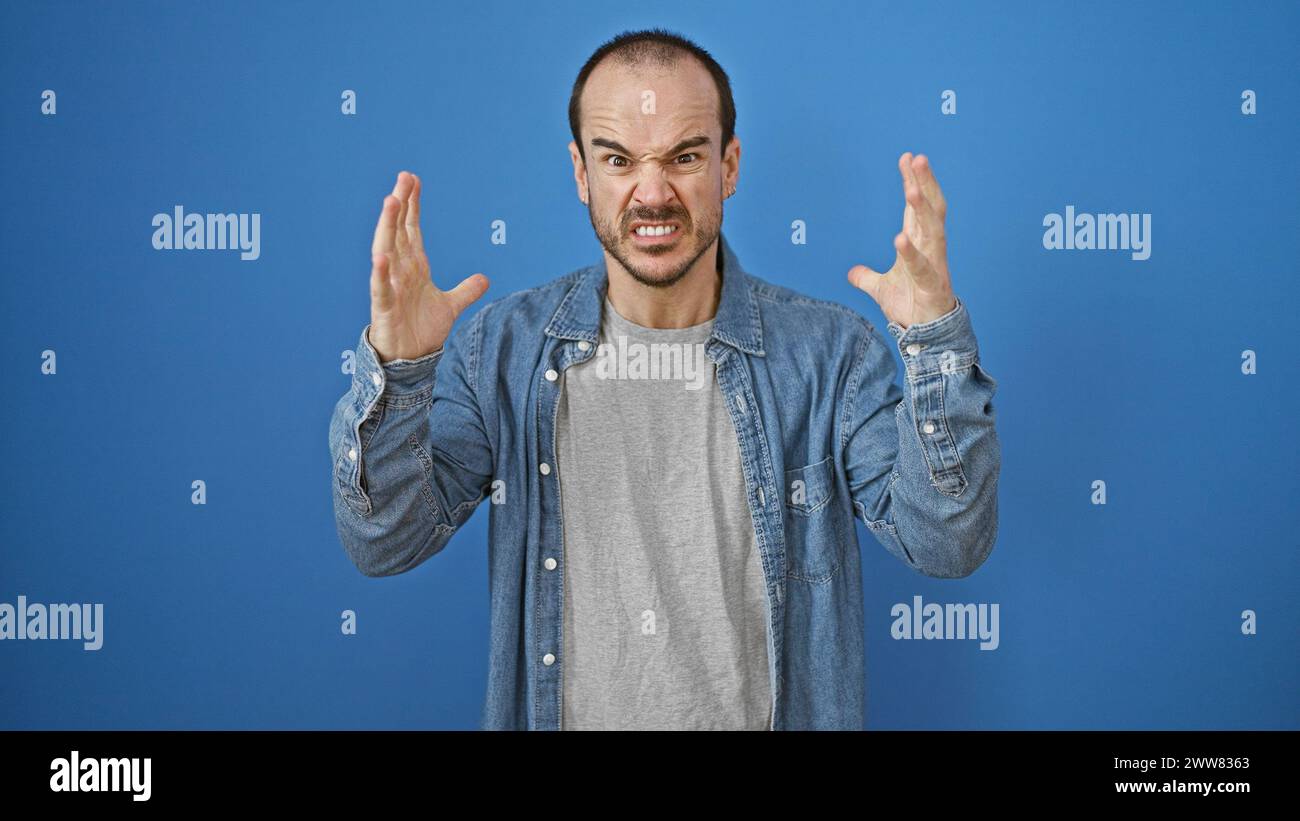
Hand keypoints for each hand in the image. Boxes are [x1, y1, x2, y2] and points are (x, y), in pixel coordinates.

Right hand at [368, 171, 488, 362]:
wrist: (409, 359)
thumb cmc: (421, 329)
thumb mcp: (451, 306)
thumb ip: (466, 291)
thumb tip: (485, 279)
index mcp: (414, 266)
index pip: (412, 229)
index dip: (413, 205)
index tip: (412, 180)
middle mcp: (399, 271)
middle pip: (398, 231)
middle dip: (401, 204)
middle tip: (403, 177)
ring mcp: (390, 287)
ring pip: (386, 251)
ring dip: (388, 226)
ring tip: (391, 201)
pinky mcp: (384, 307)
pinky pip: (380, 287)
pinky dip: (380, 273)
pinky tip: (380, 256)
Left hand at [847, 152, 956, 328]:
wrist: (927, 337)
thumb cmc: (910, 307)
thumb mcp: (881, 289)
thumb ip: (866, 277)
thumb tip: (852, 273)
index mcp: (919, 244)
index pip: (916, 207)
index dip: (913, 182)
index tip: (907, 157)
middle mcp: (930, 249)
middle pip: (930, 209)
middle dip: (924, 183)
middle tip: (917, 158)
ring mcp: (934, 266)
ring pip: (932, 231)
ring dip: (922, 209)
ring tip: (912, 189)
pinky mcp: (933, 287)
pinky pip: (922, 267)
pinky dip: (911, 253)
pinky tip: (900, 238)